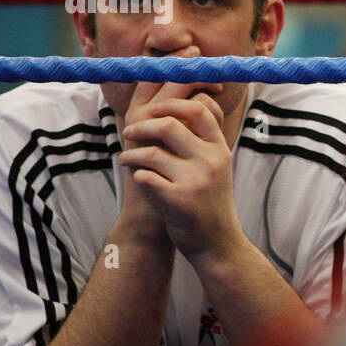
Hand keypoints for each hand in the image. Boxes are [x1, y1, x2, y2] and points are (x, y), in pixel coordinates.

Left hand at [118, 77, 241, 260]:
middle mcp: (211, 160)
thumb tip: (181, 103)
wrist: (217, 242)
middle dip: (142, 125)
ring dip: (132, 154)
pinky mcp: (179, 200)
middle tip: (130, 131)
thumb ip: (204, 138)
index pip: (200, 108)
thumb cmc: (210, 200)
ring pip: (152, 151)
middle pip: (171, 124)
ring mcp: (195, 180)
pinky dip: (136, 176)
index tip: (156, 110)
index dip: (173, 103)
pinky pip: (145, 177)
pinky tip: (137, 179)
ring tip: (126, 159)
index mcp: (219, 148)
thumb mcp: (217, 165)